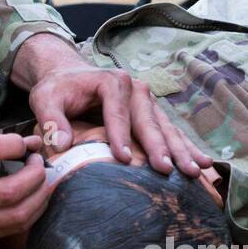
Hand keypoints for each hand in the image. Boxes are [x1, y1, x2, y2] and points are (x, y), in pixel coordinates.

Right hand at [0, 132, 49, 243]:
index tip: (23, 142)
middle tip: (41, 162)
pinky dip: (29, 213)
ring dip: (40, 196)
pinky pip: (9, 229)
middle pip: (10, 190)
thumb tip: (24, 141)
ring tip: (45, 181)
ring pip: (17, 215)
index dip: (15, 143)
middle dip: (37, 174)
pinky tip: (34, 199)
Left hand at [11, 34, 211, 177]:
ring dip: (181, 150)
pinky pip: (170, 132)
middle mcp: (135, 89)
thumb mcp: (44, 99)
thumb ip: (50, 120)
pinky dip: (186, 148)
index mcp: (111, 81)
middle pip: (148, 121)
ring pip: (165, 128)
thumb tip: (60, 144)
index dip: (120, 135)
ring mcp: (147, 102)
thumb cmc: (56, 89)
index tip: (122, 159)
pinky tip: (203, 165)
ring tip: (195, 171)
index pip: (117, 112)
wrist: (68, 76)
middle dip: (159, 147)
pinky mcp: (152, 114)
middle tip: (167, 170)